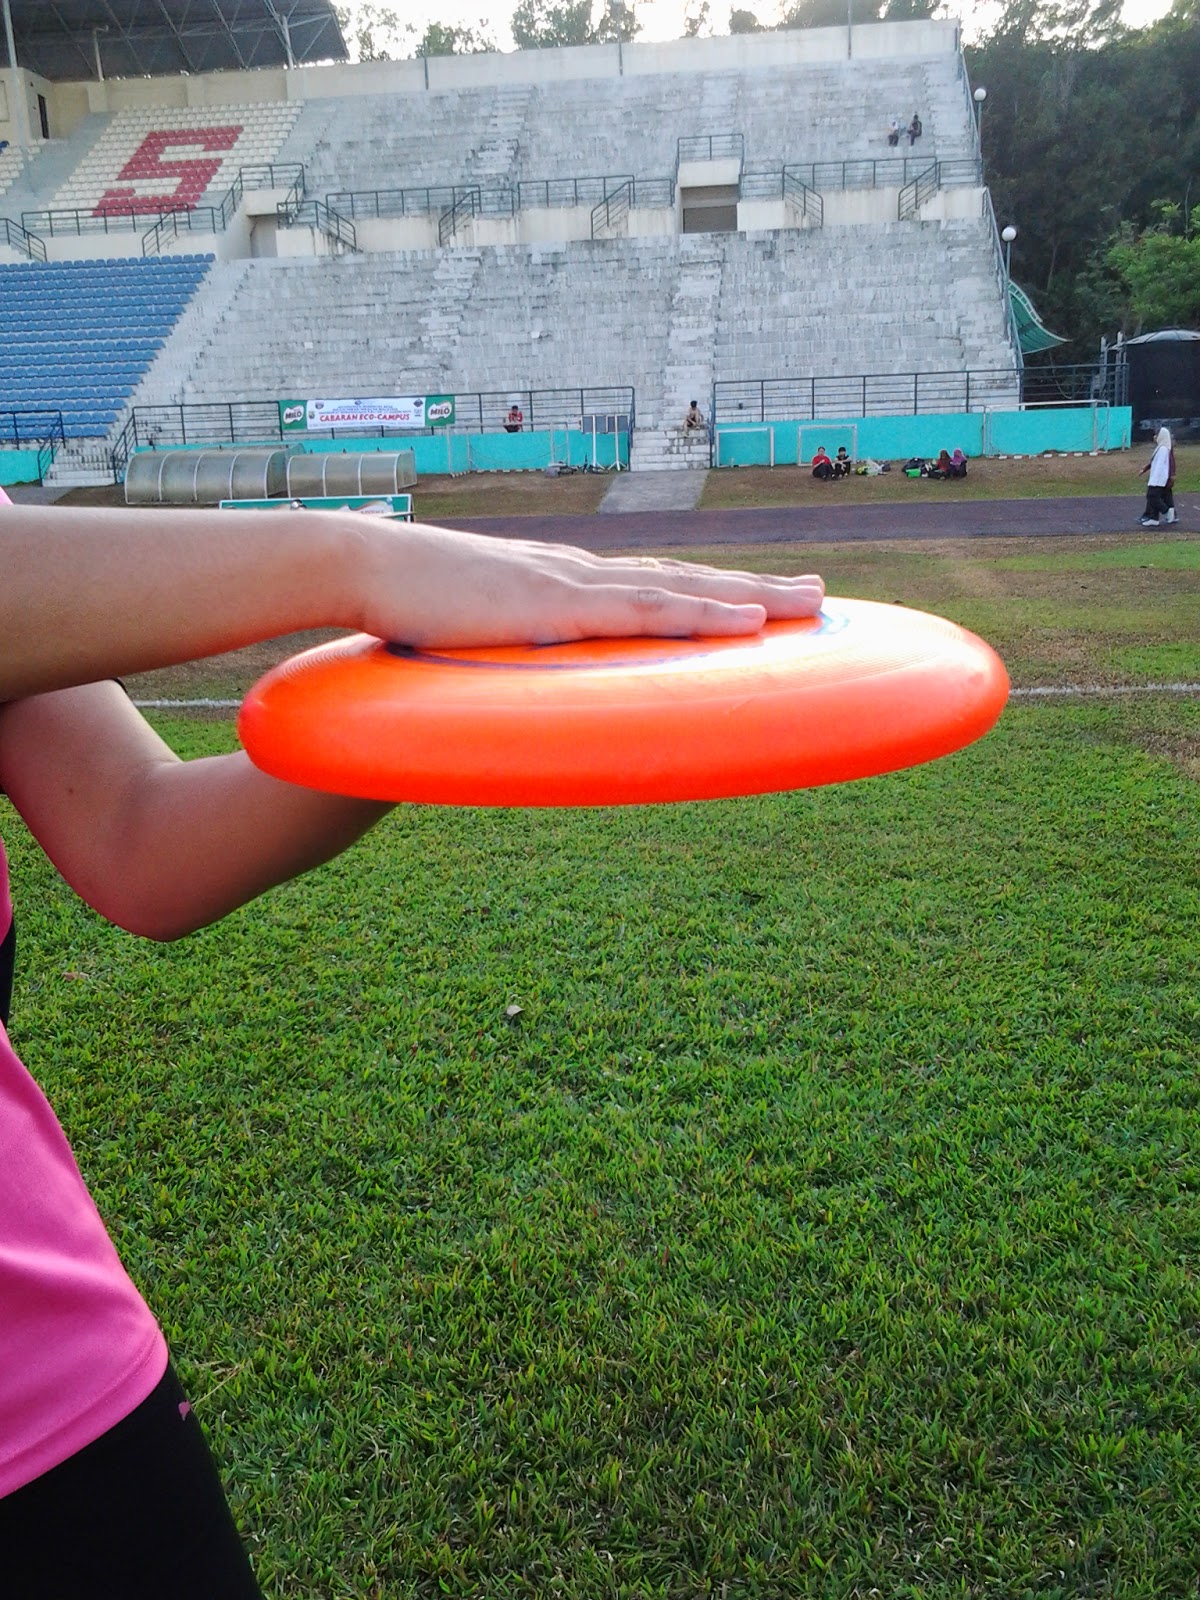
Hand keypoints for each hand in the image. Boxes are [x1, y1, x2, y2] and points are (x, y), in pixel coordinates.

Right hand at [351, 522, 824, 647]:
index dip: (711, 593)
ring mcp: (571, 585)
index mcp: (564, 583)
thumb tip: (512, 684)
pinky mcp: (554, 605)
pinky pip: (643, 613)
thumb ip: (503, 652)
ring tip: (809, 604)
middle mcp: (581, 574)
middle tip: (818, 596)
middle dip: (757, 589)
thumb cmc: (405, 603)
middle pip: (686, 579)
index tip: (762, 602)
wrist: (361, 564)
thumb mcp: (470, 634)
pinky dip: (699, 614)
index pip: (655, 585)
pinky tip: (745, 620)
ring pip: (681, 590)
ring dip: (749, 598)